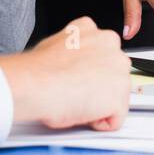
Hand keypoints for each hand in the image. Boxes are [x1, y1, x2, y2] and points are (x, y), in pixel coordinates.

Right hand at [0, 17, 130, 130]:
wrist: (35, 83)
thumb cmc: (37, 70)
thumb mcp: (53, 45)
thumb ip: (72, 51)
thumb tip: (69, 62)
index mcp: (92, 31)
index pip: (103, 52)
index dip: (89, 70)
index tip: (77, 77)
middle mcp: (110, 45)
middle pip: (114, 73)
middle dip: (99, 86)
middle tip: (76, 92)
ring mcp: (119, 71)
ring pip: (117, 96)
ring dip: (99, 104)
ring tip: (76, 101)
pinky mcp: (119, 97)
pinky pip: (115, 119)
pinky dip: (99, 123)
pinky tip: (81, 113)